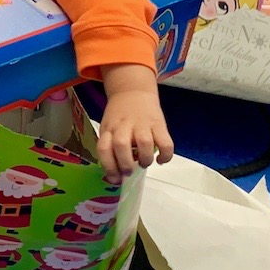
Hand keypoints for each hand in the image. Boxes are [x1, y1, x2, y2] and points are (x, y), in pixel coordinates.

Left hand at [96, 64, 172, 184]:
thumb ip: (110, 148)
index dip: (109, 167)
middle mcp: (124, 126)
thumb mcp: (108, 128)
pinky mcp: (158, 123)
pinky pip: (165, 142)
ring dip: (144, 159)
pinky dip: (165, 155)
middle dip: (125, 164)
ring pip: (144, 143)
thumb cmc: (119, 116)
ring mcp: (142, 124)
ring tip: (144, 163)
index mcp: (108, 129)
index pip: (103, 148)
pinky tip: (161, 160)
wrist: (132, 91)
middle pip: (121, 145)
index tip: (115, 179)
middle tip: (129, 172)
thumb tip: (116, 177)